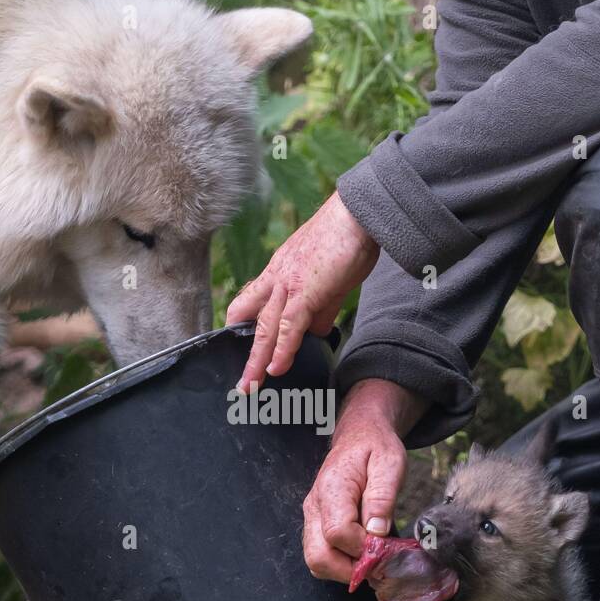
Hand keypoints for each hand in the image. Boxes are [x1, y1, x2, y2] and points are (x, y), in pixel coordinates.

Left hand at [226, 192, 378, 392]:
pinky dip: (282, 350)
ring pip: (265, 329)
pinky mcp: (305, 291)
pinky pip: (289, 326)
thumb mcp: (330, 278)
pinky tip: (275, 369)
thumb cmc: (348, 240)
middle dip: (246, 354)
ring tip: (250, 386)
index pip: (252, 301)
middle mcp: (277, 278)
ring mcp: (287, 284)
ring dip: (257, 361)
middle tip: (242, 381)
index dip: (244, 324)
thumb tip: (316, 330)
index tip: (242, 346)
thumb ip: (321, 306)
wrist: (357, 214)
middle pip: (252, 321)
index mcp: (279, 271)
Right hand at [302, 380, 423, 582]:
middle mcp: (315, 506)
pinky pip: (321, 555)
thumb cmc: (375, 447)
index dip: (363, 547)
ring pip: (316, 562)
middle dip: (350, 570)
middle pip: (318, 557)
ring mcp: (312, 517)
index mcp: (332, 489)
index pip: (338, 533)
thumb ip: (382, 498)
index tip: (384, 544)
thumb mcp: (390, 464)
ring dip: (345, 569)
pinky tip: (362, 553)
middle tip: (377, 562)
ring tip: (371, 557)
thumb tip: (376, 533)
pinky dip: (341, 563)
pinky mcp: (316, 525)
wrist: (359, 435)